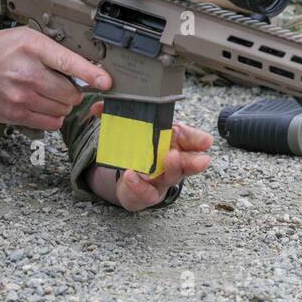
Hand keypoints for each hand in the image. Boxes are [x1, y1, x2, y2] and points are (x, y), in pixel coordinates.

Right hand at [0, 27, 110, 130]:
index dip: (91, 74)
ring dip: (64, 104)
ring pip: (63, 109)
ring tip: (48, 92)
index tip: (107, 82)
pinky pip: (51, 122)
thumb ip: (55, 51)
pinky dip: (54, 116)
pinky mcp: (15, 114)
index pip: (68, 63)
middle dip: (74, 91)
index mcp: (32, 48)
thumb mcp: (27, 38)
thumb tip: (88, 68)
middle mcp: (26, 73)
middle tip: (63, 83)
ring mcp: (20, 96)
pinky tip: (43, 103)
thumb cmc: (0, 51)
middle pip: (70, 93)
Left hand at [88, 110, 212, 210]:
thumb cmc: (139, 150)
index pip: (193, 140)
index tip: (205, 141)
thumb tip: (96, 107)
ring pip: (172, 177)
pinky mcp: (148, 194)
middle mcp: (173, 162)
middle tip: (200, 158)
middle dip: (195, 160)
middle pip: (190, 162)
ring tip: (171, 158)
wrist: (129, 178)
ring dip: (174, 168)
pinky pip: (146, 192)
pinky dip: (138, 185)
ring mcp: (162, 180)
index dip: (199, 140)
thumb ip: (117, 116)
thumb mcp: (133, 131)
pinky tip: (131, 175)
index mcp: (174, 142)